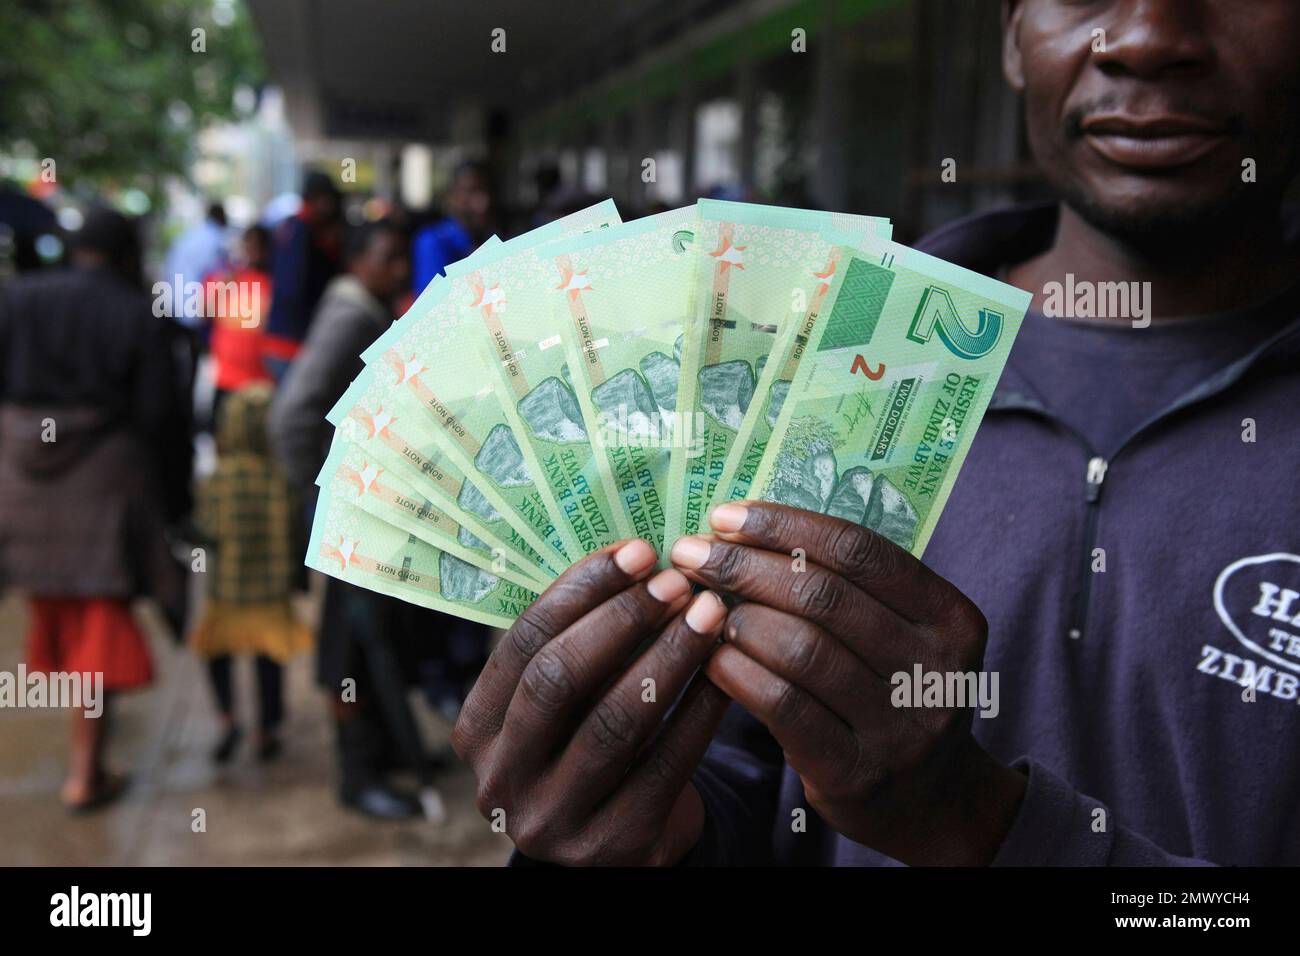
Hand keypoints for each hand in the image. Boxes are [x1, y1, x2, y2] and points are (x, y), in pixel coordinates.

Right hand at [452, 538, 730, 865]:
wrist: (623, 842)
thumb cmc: (594, 745)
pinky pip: (666, 763)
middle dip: (623, 619)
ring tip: (709, 614)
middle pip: (558, 678)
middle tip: (676, 580)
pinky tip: (725, 670)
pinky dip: (700, 709)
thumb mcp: (565, 704)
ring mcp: (554, 820)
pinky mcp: (614, 845)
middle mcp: (503, 780)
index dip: (581, 590)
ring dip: (668, 657)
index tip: (637, 551)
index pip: (524, 642)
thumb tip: (637, 557)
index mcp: (479, 729)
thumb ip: (578, 645)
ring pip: (614, 722)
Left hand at [669, 502, 1026, 865]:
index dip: (785, 526)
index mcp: (950, 617)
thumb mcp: (899, 634)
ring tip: (702, 607)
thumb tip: (742, 527)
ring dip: (737, 619)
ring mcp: (899, 727)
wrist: (930, 799)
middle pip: (825, 596)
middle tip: (691, 554)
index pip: (859, 551)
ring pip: (801, 649)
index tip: (724, 515)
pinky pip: (784, 707)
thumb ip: (846, 585)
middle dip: (745, 566)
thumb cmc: (892, 691)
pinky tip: (710, 657)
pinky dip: (738, 673)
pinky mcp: (857, 773)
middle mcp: (934, 669)